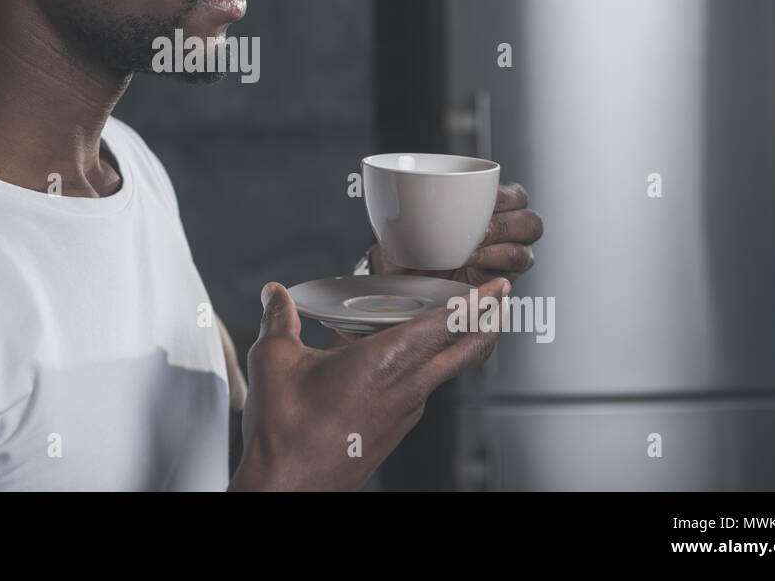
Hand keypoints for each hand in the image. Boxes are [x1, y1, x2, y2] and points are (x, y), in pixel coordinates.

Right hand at [229, 275, 509, 490]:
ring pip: (442, 370)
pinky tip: (390, 357)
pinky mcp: (396, 429)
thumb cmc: (286, 431)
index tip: (500, 288)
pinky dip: (419, 366)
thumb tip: (274, 294)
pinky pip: (418, 388)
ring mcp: (406, 412)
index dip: (479, 303)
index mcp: (386, 362)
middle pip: (466, 352)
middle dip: (489, 323)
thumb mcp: (275, 361)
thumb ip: (279, 319)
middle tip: (499, 302)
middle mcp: (407, 387)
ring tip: (436, 320)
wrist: (288, 487)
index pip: (448, 324)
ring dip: (450, 345)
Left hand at [372, 181, 542, 287]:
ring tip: (470, 249)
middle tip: (476, 230)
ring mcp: (509, 253)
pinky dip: (496, 264)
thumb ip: (405, 195)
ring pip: (527, 244)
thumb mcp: (407, 215)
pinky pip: (517, 267)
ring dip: (500, 245)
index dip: (505, 197)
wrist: (404, 279)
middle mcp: (506, 228)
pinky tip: (471, 263)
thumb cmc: (410, 242)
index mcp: (490, 205)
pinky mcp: (504, 277)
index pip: (516, 194)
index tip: (479, 201)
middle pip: (530, 219)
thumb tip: (372, 175)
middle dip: (505, 222)